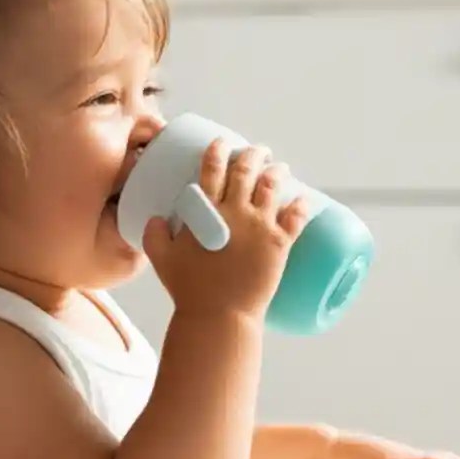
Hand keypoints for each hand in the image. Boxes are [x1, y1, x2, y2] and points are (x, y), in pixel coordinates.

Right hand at [145, 139, 309, 319]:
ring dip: (277, 172)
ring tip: (280, 168)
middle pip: (246, 171)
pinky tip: (305, 198)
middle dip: (253, 154)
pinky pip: (296, 217)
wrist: (219, 315)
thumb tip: (155, 218)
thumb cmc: (189, 289)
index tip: (223, 142)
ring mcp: (260, 226)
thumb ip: (154, 235)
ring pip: (272, 187)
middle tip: (258, 151)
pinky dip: (301, 205)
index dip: (218, 151)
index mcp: (206, 211)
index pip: (212, 169)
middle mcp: (235, 212)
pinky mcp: (279, 244)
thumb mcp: (162, 259)